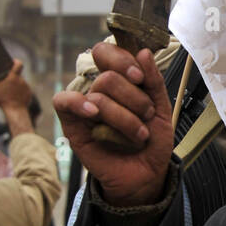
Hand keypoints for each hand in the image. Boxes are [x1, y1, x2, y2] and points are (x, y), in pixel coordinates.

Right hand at [0, 59, 31, 111]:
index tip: (13, 62)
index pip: (19, 64)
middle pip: (17, 75)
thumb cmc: (3, 99)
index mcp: (14, 77)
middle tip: (6, 82)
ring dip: (15, 86)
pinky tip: (14, 97)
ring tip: (9, 92)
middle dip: (11, 78)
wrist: (15, 111)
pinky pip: (23, 90)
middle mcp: (22, 80)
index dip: (16, 61)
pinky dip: (19, 92)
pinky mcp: (29, 93)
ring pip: (20, 83)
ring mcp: (26, 87)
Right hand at [53, 44, 172, 206]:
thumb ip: (154, 80)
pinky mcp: (72, 124)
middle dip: (133, 98)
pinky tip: (94, 113)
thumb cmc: (152, 140)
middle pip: (108, 76)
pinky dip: (78, 103)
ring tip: (139, 135)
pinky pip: (63, 101)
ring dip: (125, 117)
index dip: (123, 60)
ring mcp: (84, 106)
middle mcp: (99, 90)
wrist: (147, 174)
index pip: (107, 52)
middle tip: (146, 115)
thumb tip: (143, 52)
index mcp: (118, 80)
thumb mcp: (162, 108)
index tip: (140, 78)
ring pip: (99, 94)